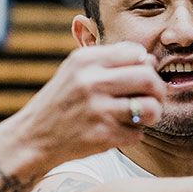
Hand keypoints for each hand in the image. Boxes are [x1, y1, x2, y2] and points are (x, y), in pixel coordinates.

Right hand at [14, 42, 165, 166]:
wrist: (33, 137)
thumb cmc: (63, 102)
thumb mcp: (76, 71)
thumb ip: (110, 61)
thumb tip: (149, 58)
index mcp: (86, 60)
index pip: (137, 54)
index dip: (148, 67)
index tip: (144, 78)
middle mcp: (91, 81)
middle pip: (149, 79)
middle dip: (159, 91)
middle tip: (155, 99)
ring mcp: (97, 110)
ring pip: (150, 108)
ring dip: (152, 115)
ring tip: (142, 117)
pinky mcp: (102, 135)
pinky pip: (138, 134)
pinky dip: (133, 135)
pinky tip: (119, 132)